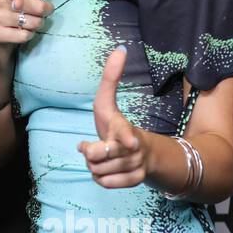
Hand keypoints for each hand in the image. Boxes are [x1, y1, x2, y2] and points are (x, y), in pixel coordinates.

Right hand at [0, 0, 54, 55]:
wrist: (2, 37)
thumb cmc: (20, 8)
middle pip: (34, 5)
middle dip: (42, 12)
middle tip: (39, 13)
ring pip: (31, 22)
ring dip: (35, 26)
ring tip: (27, 24)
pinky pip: (23, 35)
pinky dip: (26, 37)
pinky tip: (19, 33)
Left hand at [78, 47, 147, 188]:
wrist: (142, 153)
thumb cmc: (116, 125)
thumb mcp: (108, 102)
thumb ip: (110, 78)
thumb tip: (120, 48)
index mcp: (124, 127)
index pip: (123, 132)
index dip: (125, 137)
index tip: (130, 142)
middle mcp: (133, 147)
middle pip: (97, 156)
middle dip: (89, 153)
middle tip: (91, 147)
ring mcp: (136, 165)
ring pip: (97, 171)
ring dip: (93, 166)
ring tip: (101, 157)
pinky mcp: (134, 180)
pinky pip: (105, 183)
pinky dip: (100, 178)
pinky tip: (105, 169)